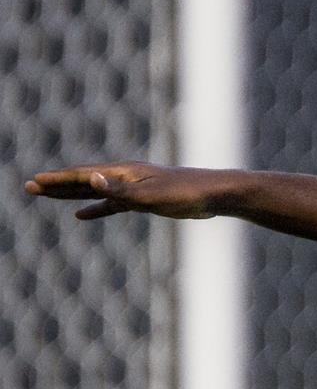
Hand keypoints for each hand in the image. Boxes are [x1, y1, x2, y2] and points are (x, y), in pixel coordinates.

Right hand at [25, 162, 231, 221]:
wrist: (215, 194)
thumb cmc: (185, 193)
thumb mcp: (149, 196)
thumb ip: (118, 191)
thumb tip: (90, 179)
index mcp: (123, 173)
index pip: (81, 175)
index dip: (57, 181)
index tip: (34, 183)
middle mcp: (125, 177)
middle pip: (83, 181)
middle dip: (56, 186)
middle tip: (29, 188)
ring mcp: (134, 188)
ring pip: (94, 192)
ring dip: (70, 196)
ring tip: (47, 197)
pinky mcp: (144, 200)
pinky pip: (111, 205)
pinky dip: (94, 209)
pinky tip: (81, 215)